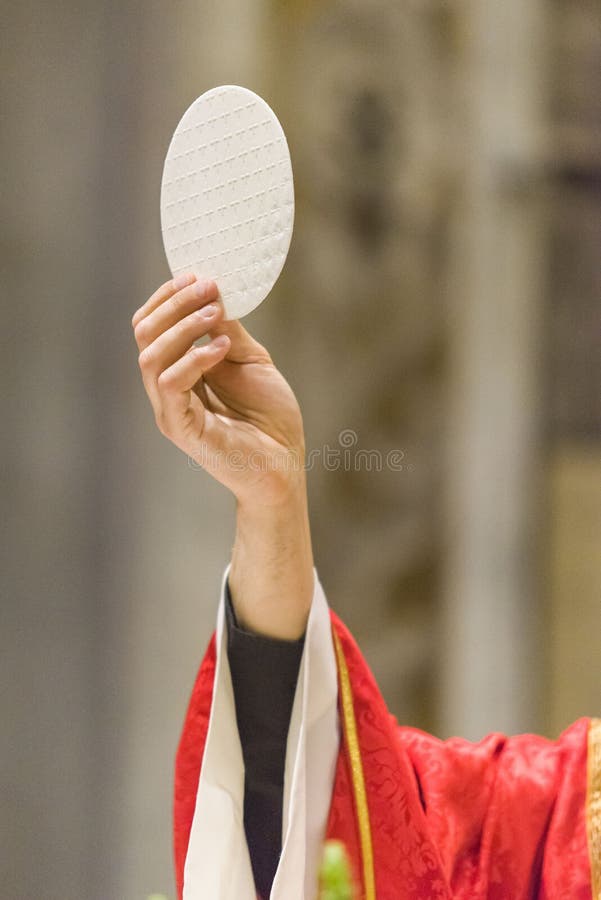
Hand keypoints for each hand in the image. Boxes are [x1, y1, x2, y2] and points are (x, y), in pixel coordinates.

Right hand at [132, 273, 312, 637]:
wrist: (285, 465)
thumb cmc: (270, 419)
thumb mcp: (251, 361)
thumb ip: (229, 331)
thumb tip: (213, 292)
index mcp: (179, 369)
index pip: (152, 325)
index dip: (169, 296)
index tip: (198, 275)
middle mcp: (167, 388)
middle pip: (144, 334)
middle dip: (173, 303)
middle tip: (208, 287)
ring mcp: (171, 409)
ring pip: (150, 356)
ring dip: (182, 327)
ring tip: (215, 313)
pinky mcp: (182, 429)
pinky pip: (171, 386)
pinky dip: (194, 359)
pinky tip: (220, 347)